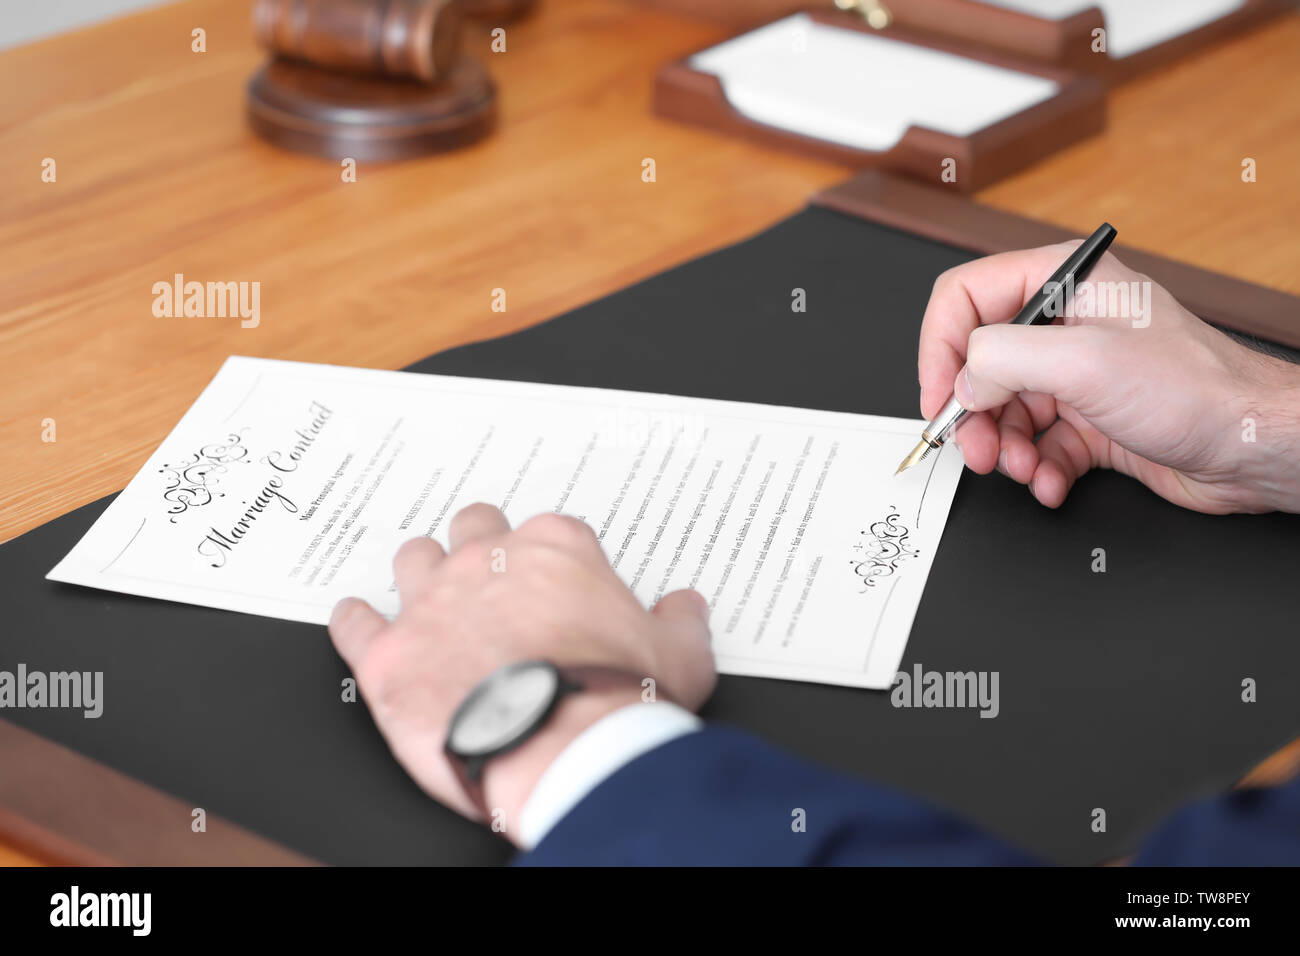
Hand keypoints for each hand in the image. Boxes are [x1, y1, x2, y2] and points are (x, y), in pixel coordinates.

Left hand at [327, 503, 715, 839]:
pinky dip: (355, 622)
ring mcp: (433, 603)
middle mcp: (488, 562)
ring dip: (421, 573)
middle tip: (489, 573)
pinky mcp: (391, 654)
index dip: (553, 558)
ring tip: (427, 593)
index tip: (557, 583)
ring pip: (414, 559)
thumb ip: (681, 621)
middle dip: (481, 545)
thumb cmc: (615, 700)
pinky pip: (355, 622)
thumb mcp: (680, 655)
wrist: (560, 748)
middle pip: (474, 527)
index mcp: (555, 550)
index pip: (550, 530)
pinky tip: (359, 623)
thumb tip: (686, 606)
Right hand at [918, 243, 1299, 513]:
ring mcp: (1077, 375)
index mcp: (1064, 283)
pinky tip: (1052, 481)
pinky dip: (1036, 468)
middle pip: (979, 364)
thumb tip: (960, 382)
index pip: (966, 298)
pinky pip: (1037, 445)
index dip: (941, 349)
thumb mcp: (1083, 362)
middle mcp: (1066, 325)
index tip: (938, 397)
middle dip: (972, 414)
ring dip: (1004, 448)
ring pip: (1003, 411)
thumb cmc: (1197, 390)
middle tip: (975, 449)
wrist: (1254, 447)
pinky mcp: (1090, 421)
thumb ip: (1001, 360)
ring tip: (1021, 468)